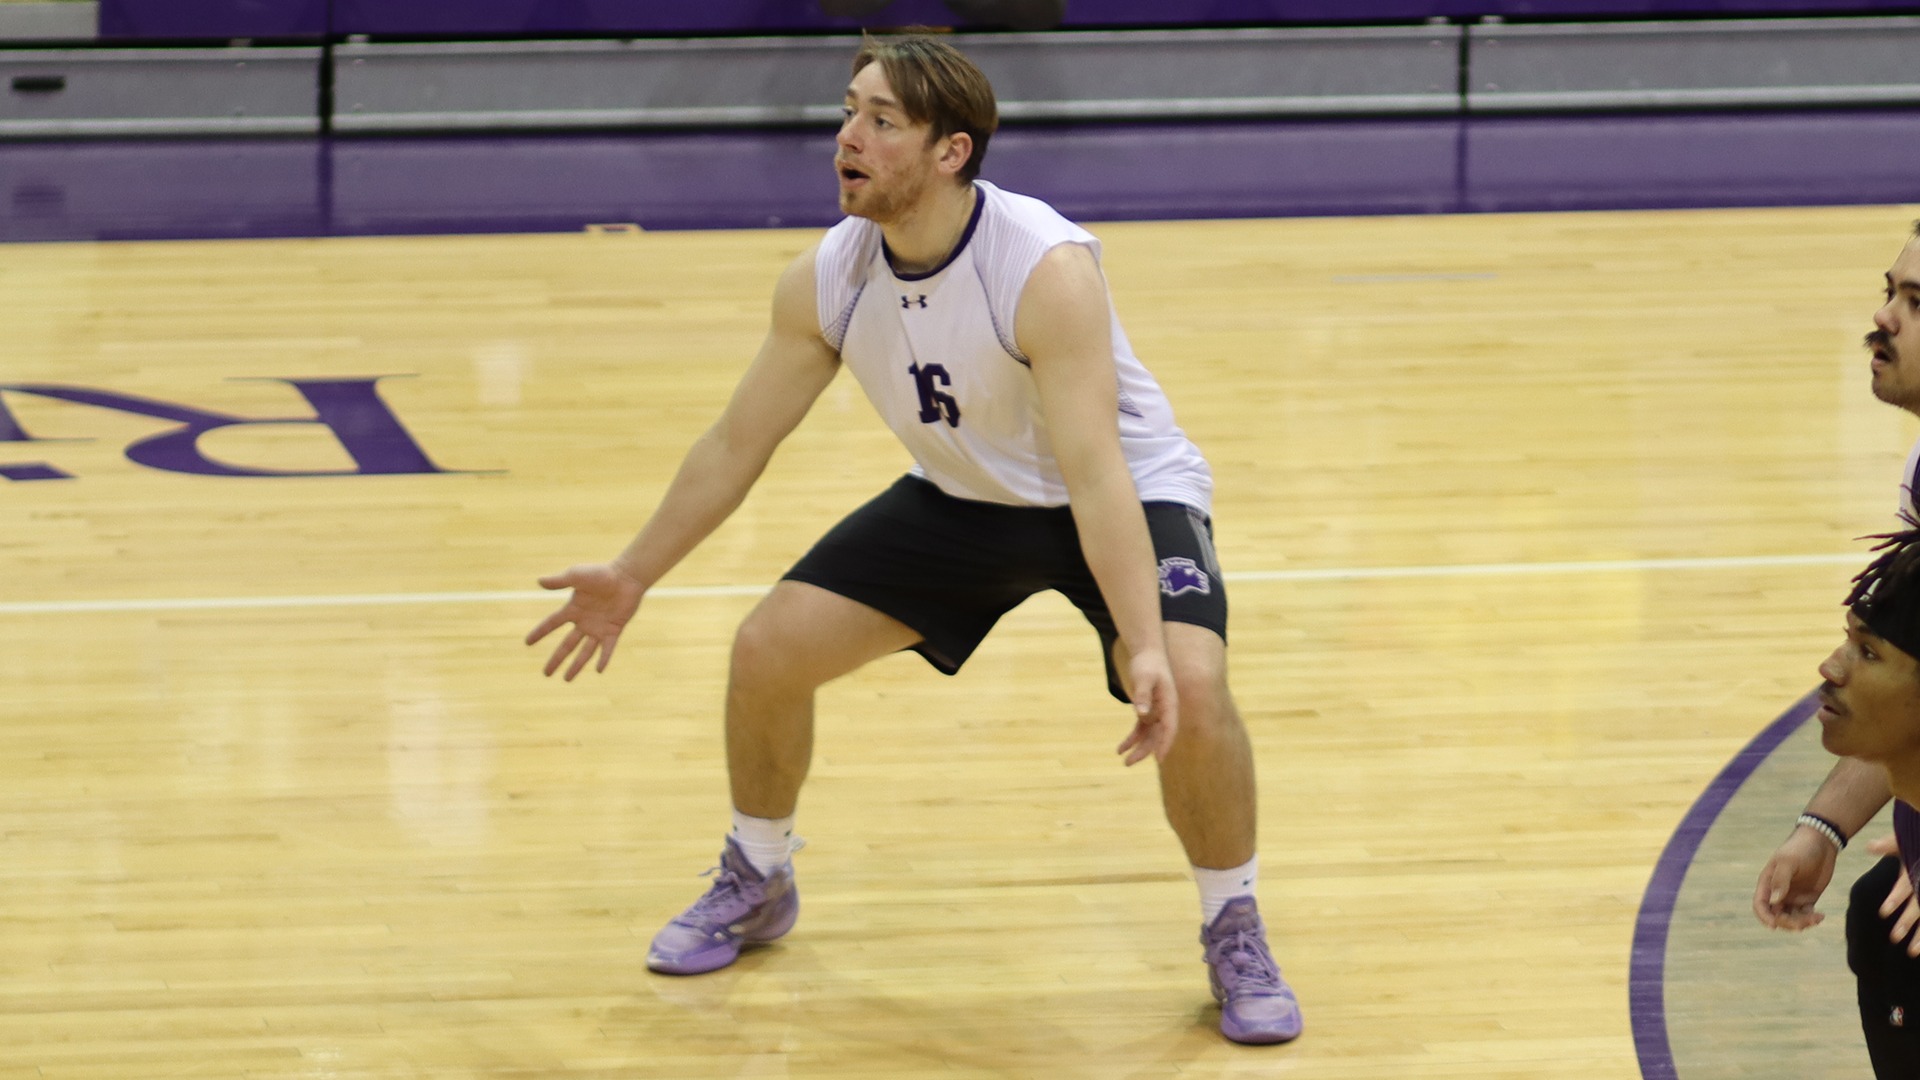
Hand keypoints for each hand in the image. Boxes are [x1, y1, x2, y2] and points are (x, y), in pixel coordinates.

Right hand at [524, 563, 644, 679]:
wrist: (627, 577)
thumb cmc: (602, 573)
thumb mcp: (577, 575)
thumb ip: (560, 581)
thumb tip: (539, 581)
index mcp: (573, 609)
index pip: (552, 623)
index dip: (540, 632)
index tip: (527, 643)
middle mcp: (584, 622)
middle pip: (567, 645)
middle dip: (556, 659)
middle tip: (546, 674)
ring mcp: (599, 628)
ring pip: (585, 651)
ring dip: (576, 666)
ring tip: (566, 680)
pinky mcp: (614, 630)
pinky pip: (608, 648)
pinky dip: (604, 659)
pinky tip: (598, 670)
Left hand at [1115, 648, 1178, 766]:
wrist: (1147, 654)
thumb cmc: (1148, 664)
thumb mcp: (1143, 677)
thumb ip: (1142, 695)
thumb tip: (1142, 714)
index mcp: (1170, 703)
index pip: (1169, 727)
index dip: (1165, 743)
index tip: (1158, 759)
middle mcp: (1165, 711)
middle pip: (1157, 736)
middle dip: (1145, 751)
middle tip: (1129, 763)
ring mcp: (1156, 712)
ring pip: (1149, 735)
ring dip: (1138, 748)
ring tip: (1124, 761)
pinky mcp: (1147, 710)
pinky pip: (1141, 728)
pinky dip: (1132, 738)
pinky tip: (1120, 749)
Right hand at [1753, 826, 1839, 929]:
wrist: (1821, 842)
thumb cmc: (1800, 849)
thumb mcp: (1788, 862)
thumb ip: (1780, 881)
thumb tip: (1774, 902)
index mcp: (1768, 883)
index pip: (1760, 905)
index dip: (1764, 917)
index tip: (1774, 926)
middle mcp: (1778, 892)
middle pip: (1776, 916)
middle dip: (1788, 923)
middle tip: (1803, 923)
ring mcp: (1793, 896)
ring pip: (1792, 918)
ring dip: (1801, 923)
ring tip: (1816, 919)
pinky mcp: (1808, 898)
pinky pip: (1806, 915)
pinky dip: (1812, 919)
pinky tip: (1821, 916)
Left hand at [1867, 835, 1919, 955]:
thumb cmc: (1918, 844)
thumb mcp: (1904, 842)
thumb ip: (1888, 844)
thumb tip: (1869, 845)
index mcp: (1917, 873)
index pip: (1905, 888)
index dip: (1895, 899)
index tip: (1882, 913)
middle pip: (1918, 908)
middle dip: (1907, 922)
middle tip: (1893, 938)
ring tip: (1910, 952)